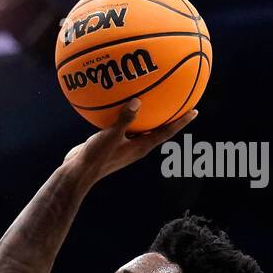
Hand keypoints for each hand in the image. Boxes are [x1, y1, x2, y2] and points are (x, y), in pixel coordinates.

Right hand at [62, 100, 197, 183]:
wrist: (77, 172)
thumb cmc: (96, 157)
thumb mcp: (110, 137)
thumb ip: (124, 120)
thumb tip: (137, 101)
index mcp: (141, 147)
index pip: (166, 132)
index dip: (181, 121)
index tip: (195, 111)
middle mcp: (135, 147)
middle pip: (158, 130)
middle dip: (170, 117)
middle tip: (181, 102)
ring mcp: (124, 146)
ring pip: (141, 128)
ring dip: (148, 116)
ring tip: (152, 99)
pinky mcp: (111, 143)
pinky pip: (124, 126)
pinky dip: (126, 115)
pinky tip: (118, 103)